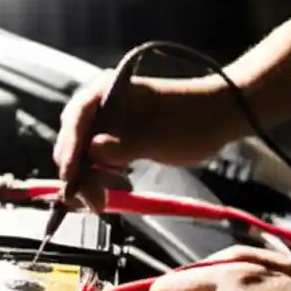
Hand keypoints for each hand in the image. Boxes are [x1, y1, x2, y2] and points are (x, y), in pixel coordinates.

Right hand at [53, 70, 245, 210]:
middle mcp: (103, 104)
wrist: (220, 118)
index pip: (77, 117)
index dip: (70, 148)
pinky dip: (101, 176)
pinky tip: (114, 188)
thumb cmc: (192, 121)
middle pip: (74, 138)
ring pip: (84, 153)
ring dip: (89, 178)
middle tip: (90, 199)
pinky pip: (98, 159)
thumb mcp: (157, 136)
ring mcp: (110, 122)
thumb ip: (122, 146)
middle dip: (78, 170)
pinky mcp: (118, 139)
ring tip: (105, 198)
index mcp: (108, 91)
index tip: (72, 176)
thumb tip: (92, 152)